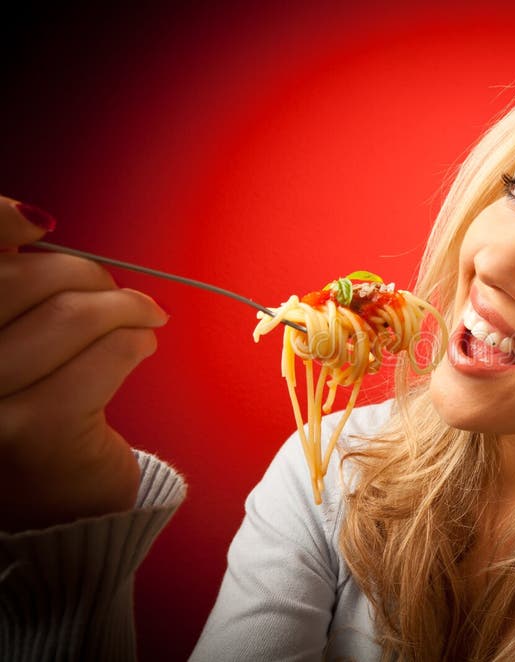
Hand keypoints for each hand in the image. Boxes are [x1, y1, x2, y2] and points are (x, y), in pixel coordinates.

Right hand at [0, 196, 168, 532]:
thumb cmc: (32, 417)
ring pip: (72, 316)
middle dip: (85, 276)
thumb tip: (32, 221)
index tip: (41, 224)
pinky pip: (106, 356)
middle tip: (118, 294)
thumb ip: (12, 297)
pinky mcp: (35, 433)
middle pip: (23, 281)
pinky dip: (137, 342)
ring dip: (126, 309)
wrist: (53, 513)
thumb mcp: (9, 350)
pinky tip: (144, 348)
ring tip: (144, 321)